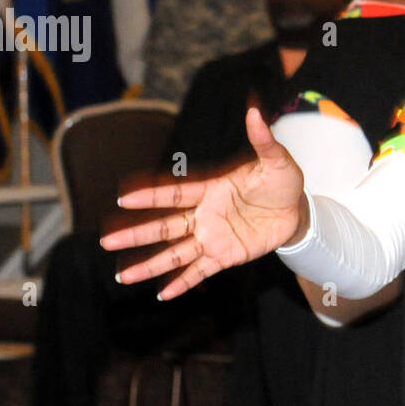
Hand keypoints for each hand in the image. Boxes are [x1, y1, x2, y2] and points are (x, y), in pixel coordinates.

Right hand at [99, 107, 306, 300]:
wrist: (298, 210)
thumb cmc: (283, 181)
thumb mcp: (276, 160)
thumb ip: (262, 140)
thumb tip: (256, 111)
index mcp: (210, 189)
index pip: (175, 194)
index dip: (151, 196)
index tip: (124, 198)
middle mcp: (204, 215)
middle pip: (165, 226)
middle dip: (136, 234)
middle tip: (106, 240)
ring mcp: (212, 237)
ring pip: (175, 253)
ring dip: (150, 264)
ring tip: (123, 276)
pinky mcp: (225, 256)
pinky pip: (199, 271)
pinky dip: (182, 283)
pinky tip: (162, 294)